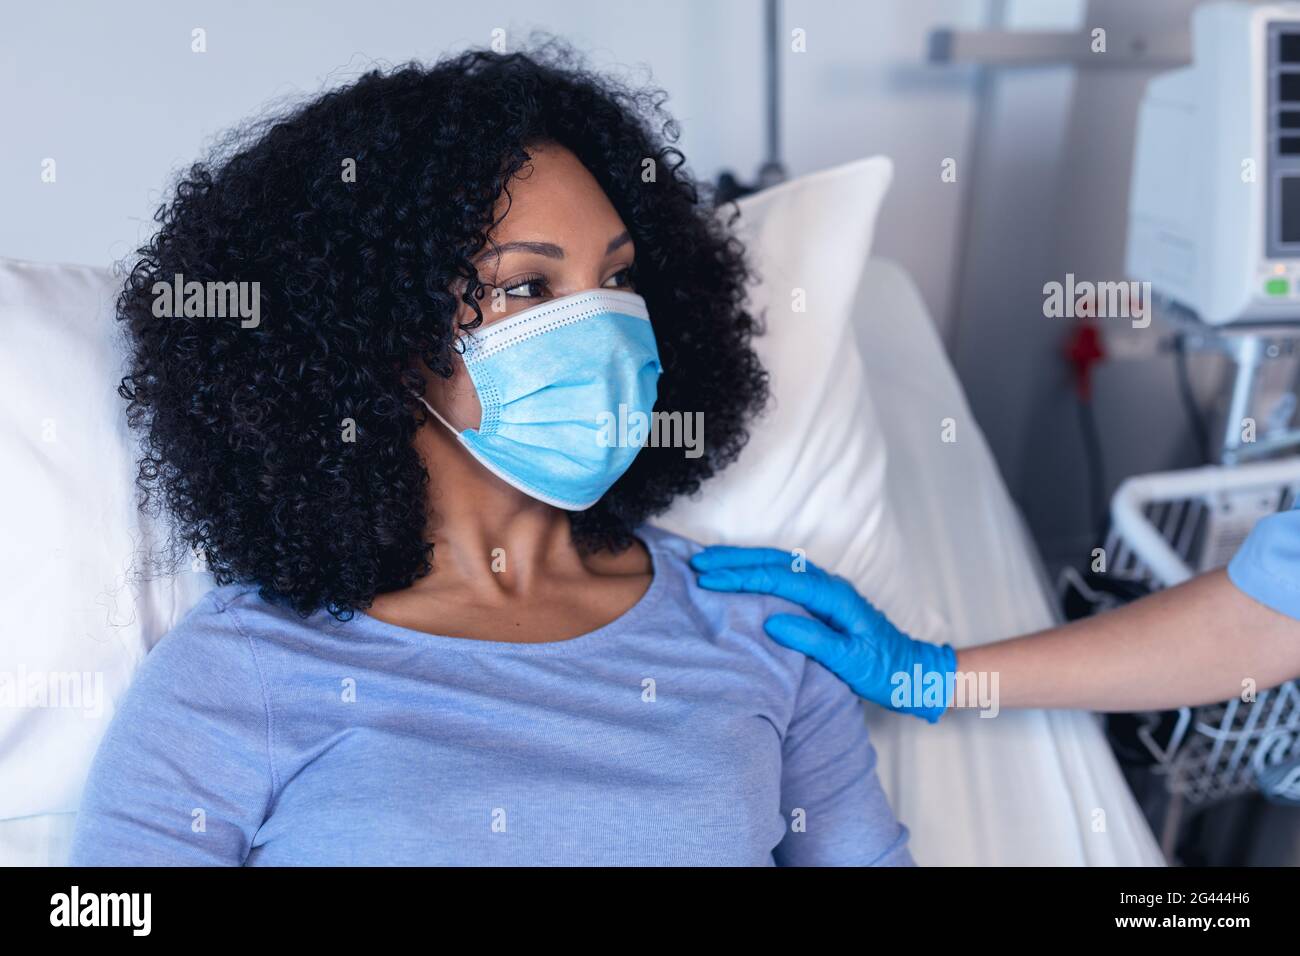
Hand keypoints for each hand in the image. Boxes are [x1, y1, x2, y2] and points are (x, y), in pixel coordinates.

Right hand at [691, 546, 956, 722]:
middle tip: (698, 563)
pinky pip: (783, 575)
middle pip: (774, 562)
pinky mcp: (822, 598)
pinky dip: (757, 570)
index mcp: (833, 597)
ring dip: (743, 561)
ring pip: (777, 564)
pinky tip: (740, 576)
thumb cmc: (885, 671)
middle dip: (734, 560)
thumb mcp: (851, 663)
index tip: (709, 579)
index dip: (741, 577)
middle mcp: (828, 585)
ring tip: (709, 563)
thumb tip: (772, 622)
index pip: (778, 579)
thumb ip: (813, 641)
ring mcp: (825, 589)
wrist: (914, 671)